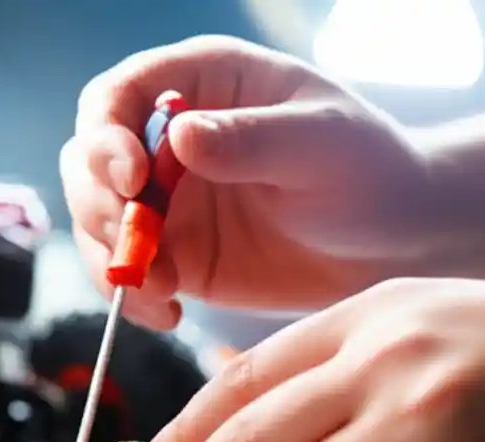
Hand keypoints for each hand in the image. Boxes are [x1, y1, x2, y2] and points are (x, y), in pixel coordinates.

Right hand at [61, 35, 431, 329]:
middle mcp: (167, 138)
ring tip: (160, 290)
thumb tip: (179, 137)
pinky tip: (168, 314)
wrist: (396, 240)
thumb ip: (250, 139)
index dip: (104, 135)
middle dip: (97, 207)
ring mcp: (165, 199)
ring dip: (111, 259)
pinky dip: (132, 297)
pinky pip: (127, 274)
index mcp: (198, 83)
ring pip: (97, 223)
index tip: (129, 179)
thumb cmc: (368, 167)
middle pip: (88, 162)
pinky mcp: (172, 254)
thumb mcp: (319, 142)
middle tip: (132, 248)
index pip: (116, 96)